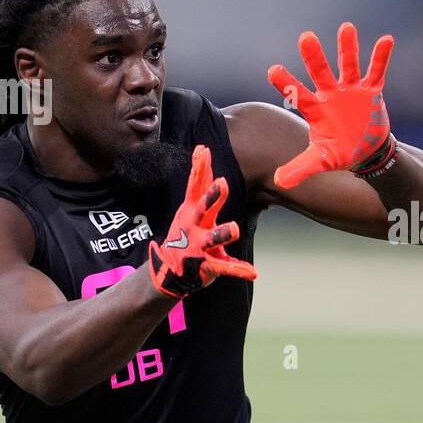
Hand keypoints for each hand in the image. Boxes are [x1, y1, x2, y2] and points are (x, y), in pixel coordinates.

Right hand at [148, 145, 256, 297]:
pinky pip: (224, 267)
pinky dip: (239, 269)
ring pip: (213, 238)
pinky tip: (252, 271)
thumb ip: (201, 183)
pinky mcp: (206, 264)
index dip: (199, 169)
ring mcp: (199, 246)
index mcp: (192, 211)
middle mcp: (194, 227)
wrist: (169, 268)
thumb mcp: (190, 206)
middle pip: (203, 209)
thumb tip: (203, 150)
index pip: (195, 186)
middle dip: (211, 197)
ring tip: (234, 229)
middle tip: (221, 183)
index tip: (203, 150)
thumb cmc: (186, 232)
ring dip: (222, 233)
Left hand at [267, 21, 394, 188]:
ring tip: (346, 28)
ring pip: (348, 65)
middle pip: (321, 72)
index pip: (298, 94)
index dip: (286, 83)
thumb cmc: (339, 153)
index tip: (272, 70)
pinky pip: (377, 72)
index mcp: (316, 109)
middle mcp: (331, 94)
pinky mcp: (372, 91)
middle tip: (306, 37)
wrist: (366, 152)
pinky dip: (381, 57)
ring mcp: (351, 91)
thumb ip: (300, 168)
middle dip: (314, 56)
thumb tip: (279, 181)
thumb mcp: (320, 161)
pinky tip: (386, 40)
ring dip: (348, 48)